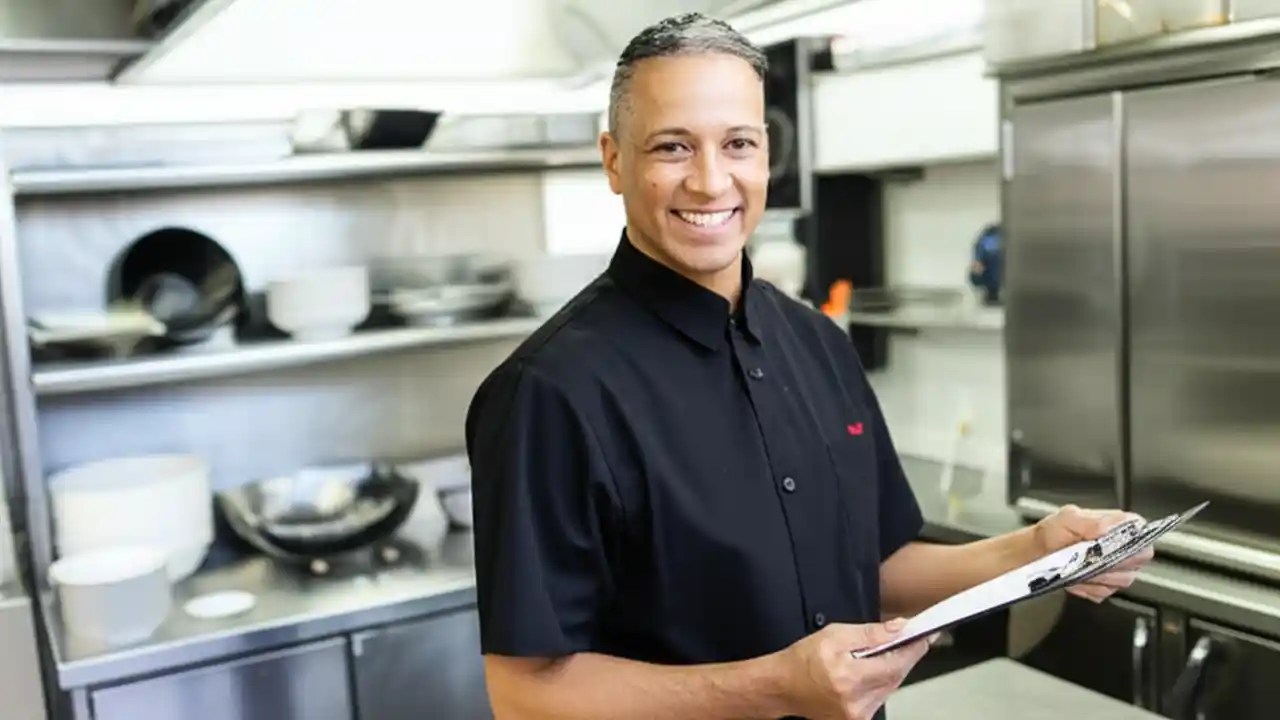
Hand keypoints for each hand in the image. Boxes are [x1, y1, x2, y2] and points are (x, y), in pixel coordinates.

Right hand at [779, 618, 933, 719]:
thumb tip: (898, 629)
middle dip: (904, 656)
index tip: (926, 635)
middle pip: (896, 677)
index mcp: (849, 677)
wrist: (783, 687)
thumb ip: (869, 633)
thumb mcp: (834, 635)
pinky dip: (883, 682)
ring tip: (886, 653)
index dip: (914, 648)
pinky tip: (874, 671)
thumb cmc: (802, 660)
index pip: (895, 662)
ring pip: (890, 688)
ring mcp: (858, 715)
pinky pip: (881, 698)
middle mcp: (856, 702)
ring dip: (894, 669)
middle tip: (910, 639)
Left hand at [1033, 504, 1154, 602]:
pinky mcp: (1106, 586)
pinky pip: (1105, 592)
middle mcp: (1121, 546)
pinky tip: (1075, 578)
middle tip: (1090, 559)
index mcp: (1116, 525)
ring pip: (1123, 579)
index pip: (1141, 529)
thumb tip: (1107, 527)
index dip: (1131, 538)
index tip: (1111, 545)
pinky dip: (1088, 587)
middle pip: (1138, 558)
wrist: (1036, 554)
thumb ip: (1088, 521)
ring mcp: (1116, 568)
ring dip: (1097, 576)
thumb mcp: (1066, 519)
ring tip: (1078, 567)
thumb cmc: (1052, 534)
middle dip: (1113, 562)